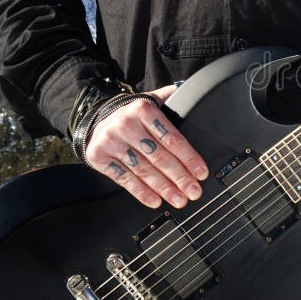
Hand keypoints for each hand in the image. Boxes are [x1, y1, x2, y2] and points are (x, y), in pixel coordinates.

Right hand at [85, 84, 208, 208]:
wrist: (98, 117)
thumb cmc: (135, 114)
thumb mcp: (154, 100)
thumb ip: (175, 99)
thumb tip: (200, 99)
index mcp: (144, 110)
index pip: (171, 138)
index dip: (189, 158)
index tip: (202, 173)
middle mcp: (125, 125)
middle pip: (159, 156)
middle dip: (180, 177)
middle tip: (194, 192)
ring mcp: (110, 142)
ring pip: (143, 170)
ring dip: (163, 188)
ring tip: (179, 200)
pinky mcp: (98, 157)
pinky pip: (123, 178)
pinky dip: (140, 192)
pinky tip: (155, 200)